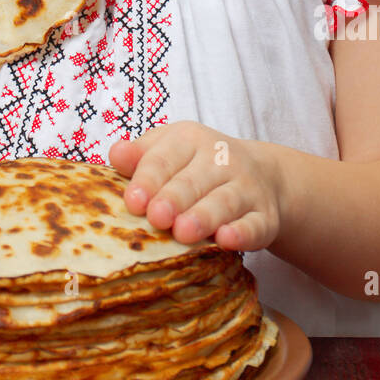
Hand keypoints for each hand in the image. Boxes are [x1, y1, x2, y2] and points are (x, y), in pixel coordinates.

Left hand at [109, 121, 282, 251]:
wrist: (261, 174)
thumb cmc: (196, 165)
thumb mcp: (168, 150)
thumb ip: (140, 154)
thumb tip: (115, 154)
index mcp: (190, 139)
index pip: (166, 157)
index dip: (149, 179)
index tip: (133, 201)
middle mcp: (221, 159)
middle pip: (194, 180)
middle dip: (174, 198)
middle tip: (156, 217)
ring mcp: (246, 188)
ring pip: (224, 202)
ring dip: (204, 216)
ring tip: (183, 232)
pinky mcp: (265, 216)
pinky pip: (254, 224)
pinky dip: (242, 232)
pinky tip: (227, 240)